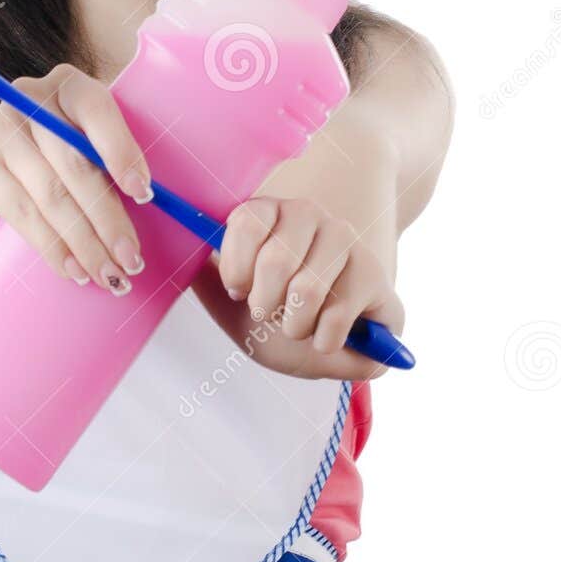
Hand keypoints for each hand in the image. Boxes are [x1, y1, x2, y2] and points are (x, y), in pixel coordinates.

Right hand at [0, 64, 151, 293]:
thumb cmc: (50, 167)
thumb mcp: (82, 153)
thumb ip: (110, 166)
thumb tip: (158, 210)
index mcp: (68, 87)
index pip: (96, 109)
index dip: (121, 150)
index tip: (144, 193)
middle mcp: (29, 100)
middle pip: (76, 163)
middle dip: (109, 218)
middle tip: (131, 259)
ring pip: (52, 195)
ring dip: (86, 242)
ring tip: (109, 274)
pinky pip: (24, 214)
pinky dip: (53, 247)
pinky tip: (73, 270)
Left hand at [215, 194, 404, 378]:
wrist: (326, 348)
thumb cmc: (276, 319)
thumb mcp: (231, 307)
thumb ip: (207, 281)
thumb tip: (185, 259)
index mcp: (272, 213)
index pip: (246, 222)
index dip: (237, 269)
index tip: (240, 292)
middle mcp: (311, 216)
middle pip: (276, 260)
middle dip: (265, 307)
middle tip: (270, 315)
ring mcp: (347, 242)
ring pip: (307, 290)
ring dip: (295, 327)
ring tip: (299, 327)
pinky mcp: (374, 275)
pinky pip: (337, 315)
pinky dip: (324, 342)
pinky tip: (328, 338)